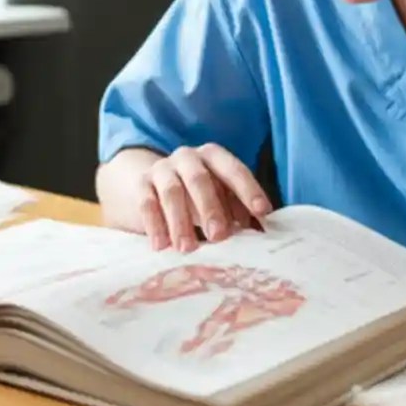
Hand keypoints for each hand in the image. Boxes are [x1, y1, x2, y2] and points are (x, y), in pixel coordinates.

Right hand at [132, 144, 272, 251]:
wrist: (154, 184)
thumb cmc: (199, 194)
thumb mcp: (220, 197)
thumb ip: (238, 210)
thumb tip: (263, 231)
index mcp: (213, 156)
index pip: (233, 169)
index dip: (248, 189)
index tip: (262, 212)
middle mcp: (187, 157)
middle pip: (199, 179)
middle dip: (211, 208)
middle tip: (219, 236)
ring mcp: (162, 169)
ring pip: (171, 191)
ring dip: (181, 221)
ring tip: (188, 248)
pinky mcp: (141, 184)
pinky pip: (147, 203)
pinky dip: (155, 225)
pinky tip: (161, 246)